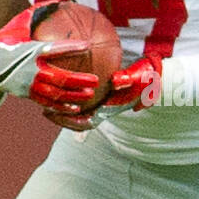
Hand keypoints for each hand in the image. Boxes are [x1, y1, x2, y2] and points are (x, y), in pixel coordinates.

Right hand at [0, 5, 95, 102]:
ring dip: (74, 96)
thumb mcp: (18, 24)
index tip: (87, 45)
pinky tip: (76, 108)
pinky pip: (46, 103)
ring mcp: (28, 84)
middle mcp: (29, 69)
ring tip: (90, 95)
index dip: (70, 47)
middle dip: (78, 80)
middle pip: (58, 77)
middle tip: (96, 81)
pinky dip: (61, 106)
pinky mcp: (26, 94)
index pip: (52, 49)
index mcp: (29, 50)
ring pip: (54, 94)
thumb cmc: (4, 40)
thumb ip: (38, 12)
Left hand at [42, 57, 163, 131]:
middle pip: (78, 121)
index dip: (70, 122)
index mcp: (111, 108)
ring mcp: (102, 103)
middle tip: (45, 110)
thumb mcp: (139, 77)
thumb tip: (116, 81)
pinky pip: (82, 101)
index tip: (55, 114)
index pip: (87, 122)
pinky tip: (60, 89)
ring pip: (78, 112)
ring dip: (63, 110)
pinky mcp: (101, 95)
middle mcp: (104, 109)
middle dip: (61, 118)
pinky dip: (70, 99)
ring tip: (47, 102)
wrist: (153, 75)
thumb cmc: (146, 76)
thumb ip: (128, 79)